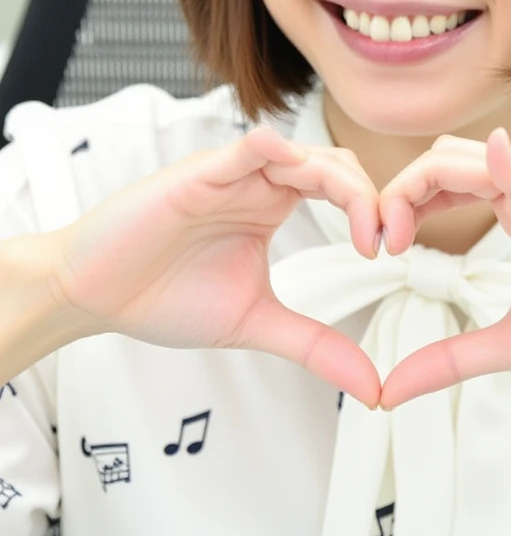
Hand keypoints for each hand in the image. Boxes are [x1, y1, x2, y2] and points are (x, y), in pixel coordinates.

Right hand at [49, 128, 381, 406]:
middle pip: (336, 166)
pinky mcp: (198, 176)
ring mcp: (231, 176)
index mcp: (277, 204)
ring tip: (363, 228)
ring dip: (342, 183)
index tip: (393, 254)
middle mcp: (260, 183)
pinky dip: (270, 148)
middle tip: (389, 243)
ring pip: (302, 154)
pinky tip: (293, 163)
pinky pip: (243, 150)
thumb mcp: (255, 322)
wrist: (92, 295)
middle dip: (373, 198)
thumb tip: (374, 387)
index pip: (345, 190)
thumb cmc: (163, 296)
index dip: (376, 213)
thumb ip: (315, 344)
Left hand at [378, 128, 510, 407]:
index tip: (379, 252)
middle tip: (378, 243)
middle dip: (397, 191)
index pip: (442, 184)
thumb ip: (453, 357)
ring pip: (465, 157)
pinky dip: (492, 161)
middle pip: (442, 159)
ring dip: (418, 183)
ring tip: (396, 232)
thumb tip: (390, 388)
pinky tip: (478, 165)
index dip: (401, 207)